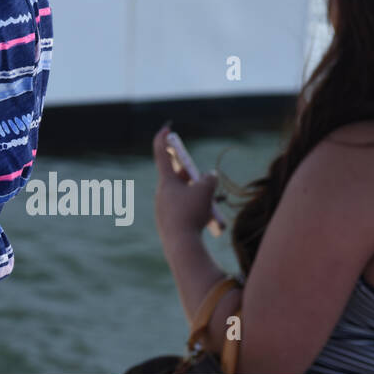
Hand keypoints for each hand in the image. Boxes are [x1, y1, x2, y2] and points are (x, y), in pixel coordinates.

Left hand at [152, 122, 219, 244]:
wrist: (181, 245)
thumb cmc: (191, 213)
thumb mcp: (205, 191)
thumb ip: (209, 179)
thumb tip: (209, 176)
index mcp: (166, 182)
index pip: (161, 154)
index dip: (163, 140)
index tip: (166, 128)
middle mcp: (162, 194)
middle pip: (175, 176)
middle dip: (189, 173)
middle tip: (199, 173)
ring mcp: (164, 209)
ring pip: (183, 195)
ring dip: (197, 195)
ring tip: (211, 202)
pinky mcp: (170, 223)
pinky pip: (184, 212)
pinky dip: (197, 211)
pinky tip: (207, 220)